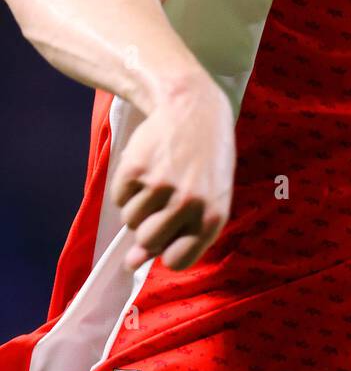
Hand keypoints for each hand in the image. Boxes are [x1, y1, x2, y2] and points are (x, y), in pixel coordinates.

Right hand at [110, 76, 236, 272]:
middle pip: (148, 242)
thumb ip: (177, 234)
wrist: (193, 106)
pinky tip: (148, 164)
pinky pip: (118, 197)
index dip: (168, 249)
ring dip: (137, 204)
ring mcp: (160, 186)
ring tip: (159, 176)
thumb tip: (132, 263)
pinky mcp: (135, 169)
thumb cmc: (205, 158)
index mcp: (212, 216)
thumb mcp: (206, 198)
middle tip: (165, 196)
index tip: (171, 232)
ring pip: (129, 220)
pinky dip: (126, 186)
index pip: (177, 261)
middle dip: (149, 226)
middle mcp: (188, 204)